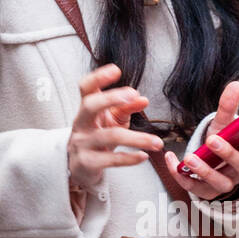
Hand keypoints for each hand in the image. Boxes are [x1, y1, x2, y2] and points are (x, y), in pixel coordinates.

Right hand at [67, 63, 163, 193]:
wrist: (81, 167)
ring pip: (109, 136)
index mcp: (87, 109)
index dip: (98, 77)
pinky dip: (129, 158)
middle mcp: (81, 123)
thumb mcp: (113, 120)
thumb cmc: (98, 138)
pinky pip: (110, 159)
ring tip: (157, 142)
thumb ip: (127, 108)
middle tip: (132, 95)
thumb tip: (143, 99)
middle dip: (110, 98)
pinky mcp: (87, 162)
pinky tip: (143, 156)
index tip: (116, 70)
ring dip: (137, 138)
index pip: (86, 87)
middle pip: (90, 105)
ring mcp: (82, 143)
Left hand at [169, 80, 238, 200]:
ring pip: (220, 182)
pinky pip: (194, 187)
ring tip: (189, 158)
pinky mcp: (206, 192)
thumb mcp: (224, 125)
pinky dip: (181, 175)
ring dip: (204, 171)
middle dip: (228, 154)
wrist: (208, 165)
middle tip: (212, 139)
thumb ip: (228, 107)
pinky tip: (171, 159)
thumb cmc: (222, 141)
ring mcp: (226, 182)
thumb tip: (236, 84)